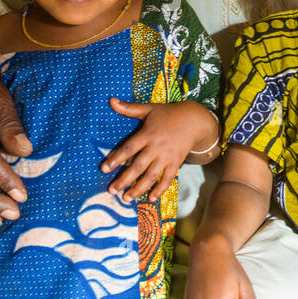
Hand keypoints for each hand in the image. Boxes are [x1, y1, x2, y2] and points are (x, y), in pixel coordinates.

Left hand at [101, 98, 215, 201]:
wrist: (194, 120)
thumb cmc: (167, 114)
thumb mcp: (148, 109)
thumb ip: (129, 108)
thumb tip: (111, 100)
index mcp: (147, 134)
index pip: (129, 148)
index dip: (115, 159)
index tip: (103, 169)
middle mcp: (156, 147)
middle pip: (138, 166)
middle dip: (124, 180)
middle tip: (111, 190)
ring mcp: (167, 157)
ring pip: (151, 176)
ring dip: (138, 188)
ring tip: (126, 198)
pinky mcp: (176, 163)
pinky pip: (167, 179)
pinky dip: (160, 189)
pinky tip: (150, 198)